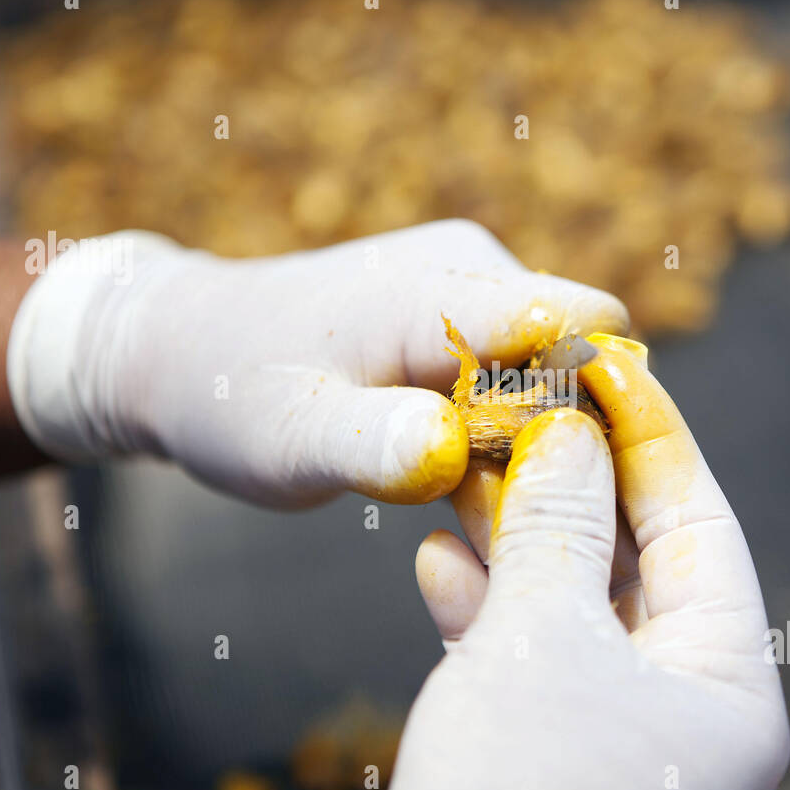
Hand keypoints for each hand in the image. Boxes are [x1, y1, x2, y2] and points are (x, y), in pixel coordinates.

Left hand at [6, 219, 627, 506]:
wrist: (186, 348)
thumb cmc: (232, 396)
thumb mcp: (287, 439)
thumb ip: (369, 446)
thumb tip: (450, 449)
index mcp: (435, 290)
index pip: (577, 324)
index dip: (603, 409)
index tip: (582, 490)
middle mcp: (472, 269)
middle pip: (580, 358)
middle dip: (566, 439)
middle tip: (508, 519)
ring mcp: (472, 285)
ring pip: (556, 372)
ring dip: (534, 442)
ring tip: (474, 503)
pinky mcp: (466, 313)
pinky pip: (521, 374)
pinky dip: (507, 429)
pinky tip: (460, 475)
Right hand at [384, 335, 789, 789]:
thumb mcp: (543, 648)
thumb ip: (558, 533)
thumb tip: (570, 435)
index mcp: (724, 686)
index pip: (700, 526)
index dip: (652, 435)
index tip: (606, 361)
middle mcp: (682, 710)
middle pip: (632, 559)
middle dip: (572, 478)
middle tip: (523, 399)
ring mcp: (613, 737)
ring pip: (569, 604)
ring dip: (517, 534)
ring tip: (467, 461)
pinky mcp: (545, 760)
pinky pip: (526, 660)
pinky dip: (484, 608)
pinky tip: (437, 560)